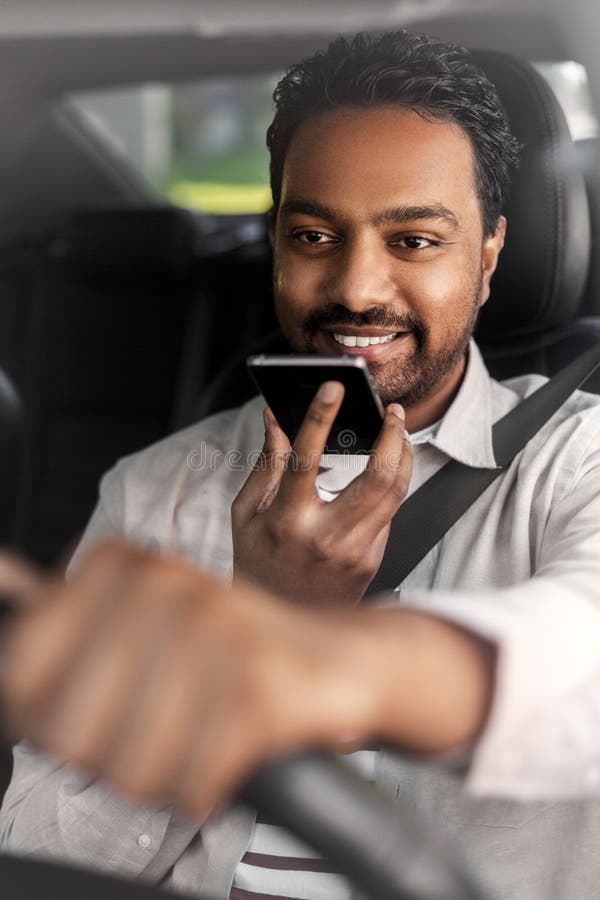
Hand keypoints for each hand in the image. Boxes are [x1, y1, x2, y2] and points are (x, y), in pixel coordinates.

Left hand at [0, 541, 380, 818]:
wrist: (335, 654)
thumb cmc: (229, 647)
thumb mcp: (144, 621)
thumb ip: (70, 642)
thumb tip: (6, 693)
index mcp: (121, 566)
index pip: (21, 670)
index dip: (40, 720)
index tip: (71, 725)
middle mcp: (163, 588)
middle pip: (70, 735)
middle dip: (104, 760)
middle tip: (142, 741)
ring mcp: (214, 634)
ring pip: (130, 770)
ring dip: (159, 779)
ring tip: (186, 748)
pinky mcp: (259, 687)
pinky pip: (192, 783)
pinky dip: (203, 789)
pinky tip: (220, 760)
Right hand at [231, 381, 412, 605]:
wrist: (282, 621)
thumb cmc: (258, 564)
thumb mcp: (245, 514)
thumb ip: (266, 464)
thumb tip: (275, 420)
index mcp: (288, 523)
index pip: (305, 461)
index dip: (319, 419)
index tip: (332, 388)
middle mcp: (328, 538)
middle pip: (378, 478)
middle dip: (394, 436)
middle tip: (394, 411)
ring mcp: (357, 553)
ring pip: (397, 493)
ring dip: (403, 456)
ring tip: (398, 432)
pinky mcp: (374, 561)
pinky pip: (389, 513)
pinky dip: (390, 485)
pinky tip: (384, 471)